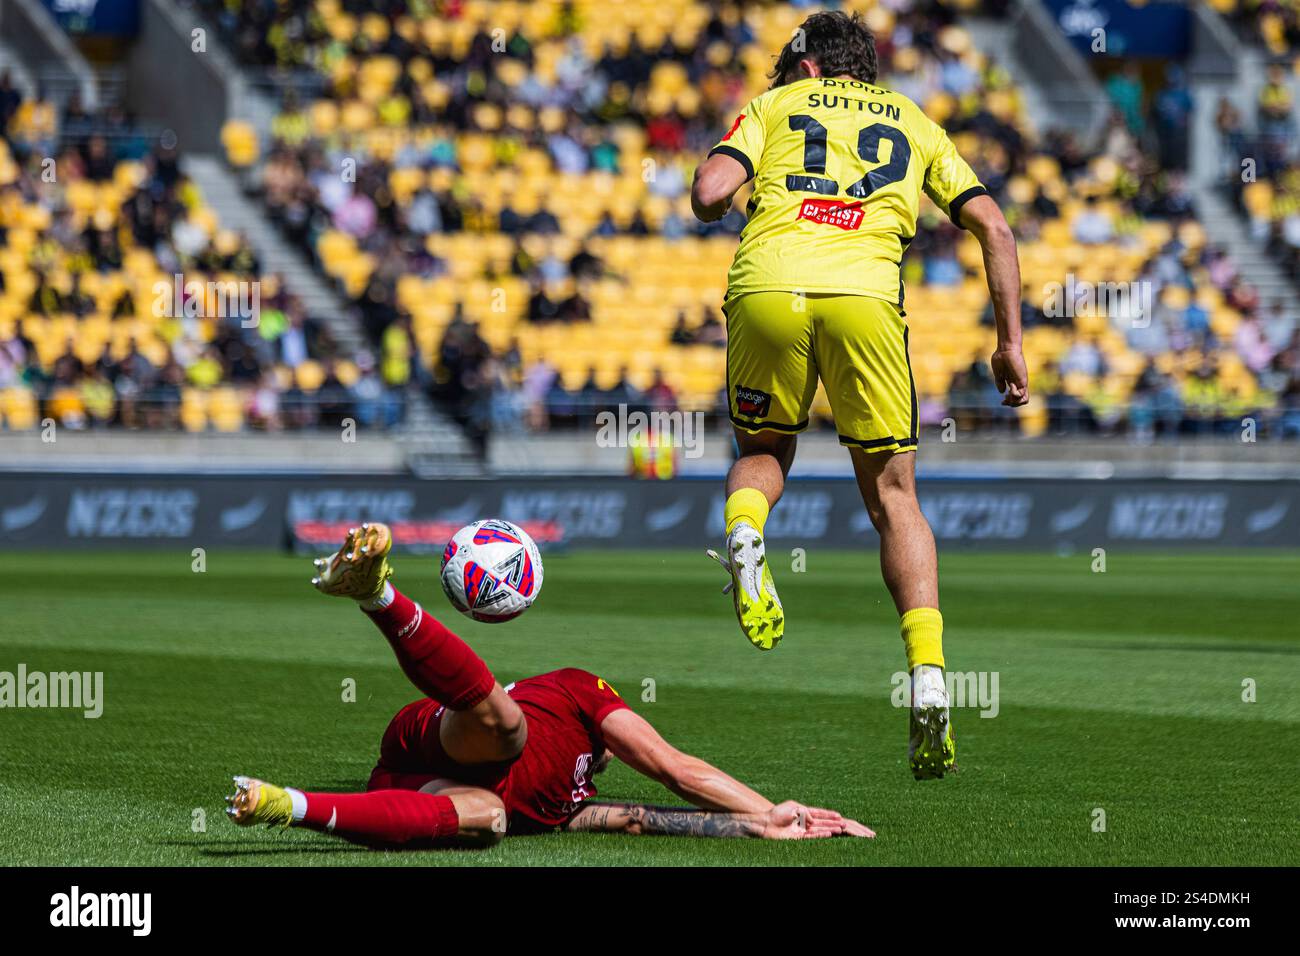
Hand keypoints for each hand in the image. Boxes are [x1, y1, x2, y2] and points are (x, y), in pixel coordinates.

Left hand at [761, 801, 875, 838]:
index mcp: (802, 812)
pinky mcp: (799, 838)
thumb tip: (813, 819)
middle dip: (833, 823)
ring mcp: (802, 830)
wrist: (766, 824)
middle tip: (844, 823)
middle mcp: (804, 821)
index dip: (828, 814)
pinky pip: (813, 837)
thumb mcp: (792, 807)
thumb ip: (804, 811)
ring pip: (819, 830)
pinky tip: (829, 834)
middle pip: (821, 822)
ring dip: (830, 830)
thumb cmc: (776, 813)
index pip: (818, 813)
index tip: (839, 815)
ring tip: (840, 829)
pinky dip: (821, 835)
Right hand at [990, 348, 1028, 406]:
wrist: (1005, 349)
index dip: (1009, 402)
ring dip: (1014, 402)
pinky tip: (1010, 387)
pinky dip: (1015, 394)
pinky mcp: (1023, 380)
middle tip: (1005, 400)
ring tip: (1008, 395)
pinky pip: (1022, 394)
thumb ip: (1000, 382)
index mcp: (1012, 382)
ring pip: (1024, 400)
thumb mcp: (998, 373)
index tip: (1002, 401)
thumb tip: (1002, 392)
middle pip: (1021, 401)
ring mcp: (1021, 382)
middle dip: (1012, 404)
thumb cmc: (1001, 358)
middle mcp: (1018, 383)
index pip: (1015, 397)